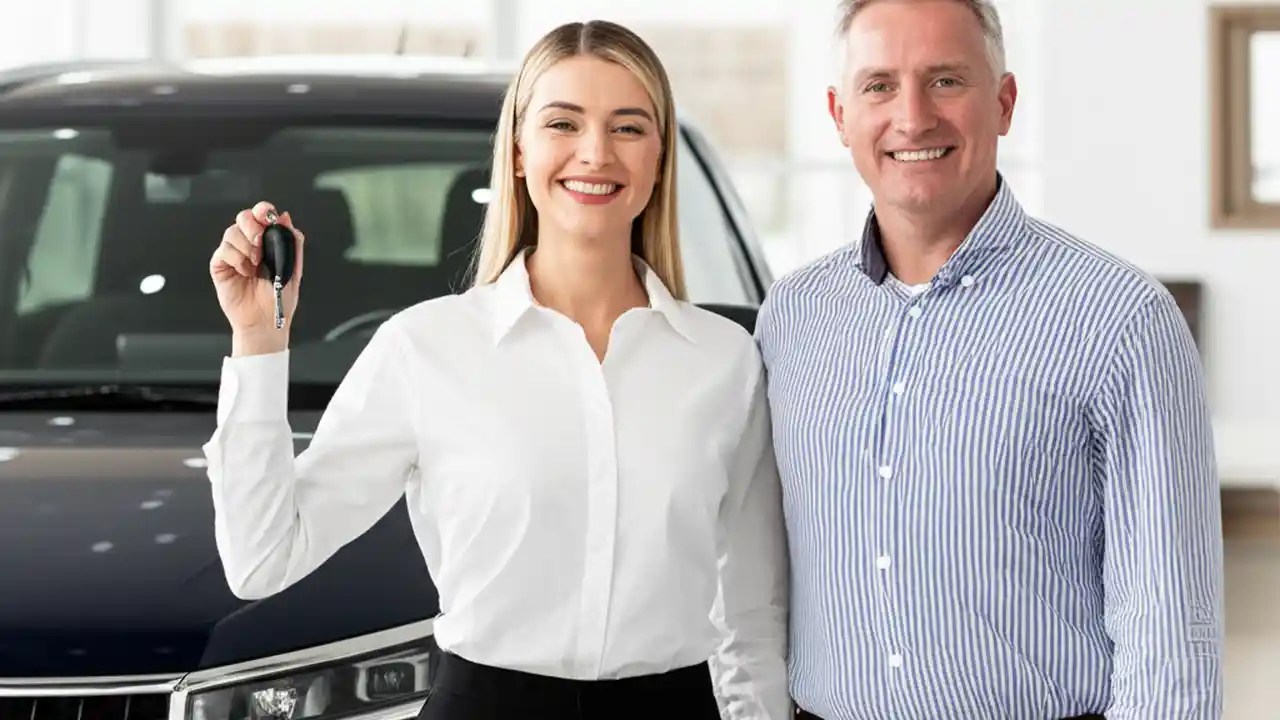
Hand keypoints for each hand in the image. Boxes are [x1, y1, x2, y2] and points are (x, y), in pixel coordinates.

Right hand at [210, 201, 305, 351]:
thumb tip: (285, 217)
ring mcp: (233, 253)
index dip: (263, 210)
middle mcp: (248, 244)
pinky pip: (224, 251)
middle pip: (243, 217)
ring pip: (232, 232)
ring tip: (256, 265)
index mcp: (267, 241)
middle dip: (253, 225)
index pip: (261, 215)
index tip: (269, 217)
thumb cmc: (278, 298)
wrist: (265, 321)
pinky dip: (237, 259)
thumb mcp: (294, 269)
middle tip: (260, 242)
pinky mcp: (220, 265)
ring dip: (246, 246)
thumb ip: (293, 243)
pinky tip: (245, 272)